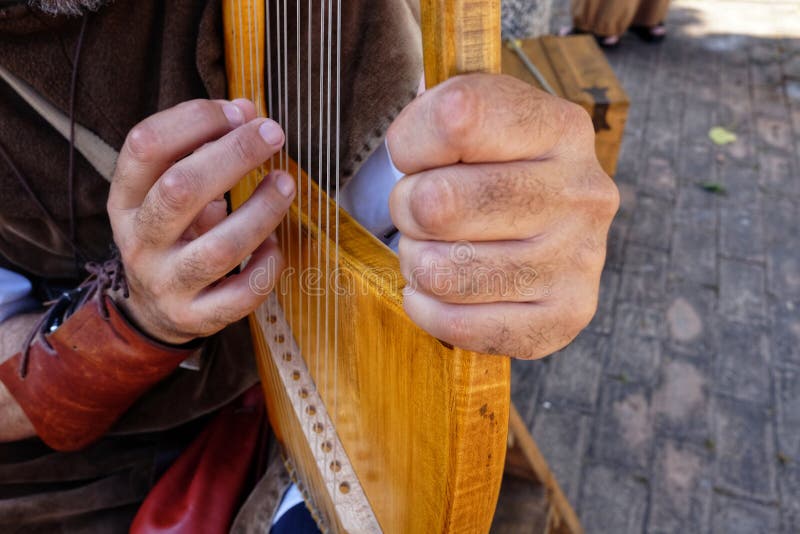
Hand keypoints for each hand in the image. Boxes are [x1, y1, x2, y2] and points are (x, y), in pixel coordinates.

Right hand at [107, 99, 294, 343]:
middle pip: (180, 189)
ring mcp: (166, 283)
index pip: (145, 145)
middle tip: (273, 135)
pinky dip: (267, 265)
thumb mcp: (170, 191)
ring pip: (219, 247)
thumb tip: (249, 112)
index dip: (195, 119)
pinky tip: (276, 244)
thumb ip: (203, 151)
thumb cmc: (175, 235)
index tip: (239, 112)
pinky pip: (241, 294)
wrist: (155, 312)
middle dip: (234, 155)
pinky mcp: (196, 317)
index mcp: (126, 200)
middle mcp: (139, 241)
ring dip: (261, 210)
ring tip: (286, 184)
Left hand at [387, 74, 618, 358]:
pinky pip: (460, 326)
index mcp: (560, 127)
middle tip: (418, 211)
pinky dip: (429, 309)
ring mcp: (580, 259)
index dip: (410, 144)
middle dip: (405, 210)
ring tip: (435, 249)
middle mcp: (582, 191)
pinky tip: (438, 291)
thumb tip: (413, 165)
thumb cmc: (489, 165)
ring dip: (417, 263)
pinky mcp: (567, 315)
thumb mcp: (466, 113)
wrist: (539, 220)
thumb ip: (434, 119)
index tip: (417, 156)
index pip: (454, 120)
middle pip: (438, 204)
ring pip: (443, 273)